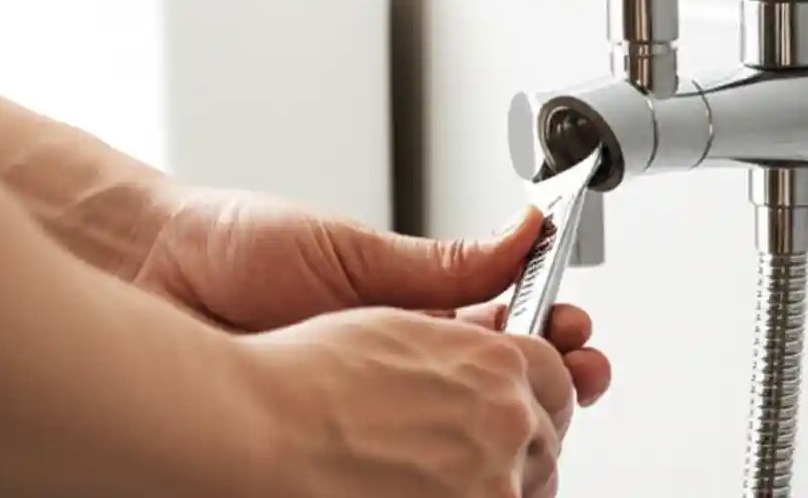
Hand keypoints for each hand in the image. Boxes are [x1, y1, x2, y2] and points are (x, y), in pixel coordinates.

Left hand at [134, 188, 610, 404]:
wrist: (151, 272)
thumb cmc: (234, 247)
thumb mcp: (354, 248)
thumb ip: (444, 262)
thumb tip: (523, 229)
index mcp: (407, 306)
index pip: (499, 328)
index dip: (546, 332)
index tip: (578, 330)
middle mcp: (394, 357)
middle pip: (491, 382)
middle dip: (546, 380)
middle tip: (580, 375)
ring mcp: (367, 401)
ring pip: (454, 422)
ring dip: (505, 418)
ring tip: (540, 412)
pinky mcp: (333, 435)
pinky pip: (397, 450)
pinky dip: (441, 451)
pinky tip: (467, 448)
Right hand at [241, 308, 571, 497]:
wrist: (249, 434)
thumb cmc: (299, 381)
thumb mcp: (394, 326)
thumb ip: (459, 346)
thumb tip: (477, 359)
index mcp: (495, 364)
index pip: (557, 377)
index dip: (535, 391)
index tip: (520, 403)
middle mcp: (505, 424)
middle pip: (545, 441)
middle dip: (517, 443)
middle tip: (467, 452)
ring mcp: (489, 487)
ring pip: (527, 490)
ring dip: (496, 485)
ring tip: (435, 481)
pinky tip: (418, 493)